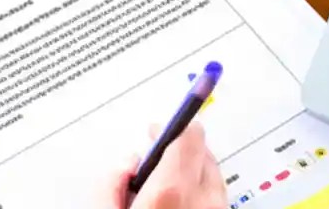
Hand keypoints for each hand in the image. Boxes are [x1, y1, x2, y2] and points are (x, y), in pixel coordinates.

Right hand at [104, 123, 226, 208]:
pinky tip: (179, 205)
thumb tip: (129, 163)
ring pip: (212, 175)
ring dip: (191, 175)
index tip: (159, 129)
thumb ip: (112, 183)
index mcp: (172, 191)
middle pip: (202, 152)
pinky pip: (216, 196)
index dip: (171, 128)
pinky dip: (199, 195)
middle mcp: (204, 200)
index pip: (188, 134)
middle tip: (155, 167)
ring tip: (164, 193)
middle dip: (179, 153)